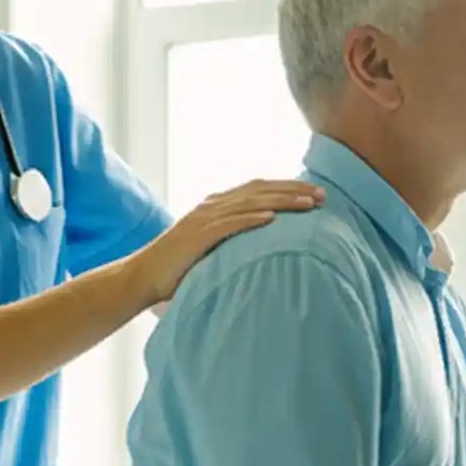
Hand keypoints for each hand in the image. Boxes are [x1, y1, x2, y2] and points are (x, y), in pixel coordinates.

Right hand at [127, 179, 324, 304]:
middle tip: (323, 195)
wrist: (143, 277)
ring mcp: (203, 219)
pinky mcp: (196, 236)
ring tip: (308, 204)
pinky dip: (251, 219)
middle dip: (293, 190)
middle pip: (260, 190)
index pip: (258, 189)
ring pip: (250, 203)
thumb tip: (265, 250)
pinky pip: (228, 224)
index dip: (287, 188)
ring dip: (281, 201)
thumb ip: (234, 243)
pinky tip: (271, 219)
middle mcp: (211, 206)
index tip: (315, 194)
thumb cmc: (178, 269)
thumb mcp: (211, 250)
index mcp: (216, 206)